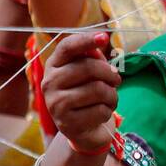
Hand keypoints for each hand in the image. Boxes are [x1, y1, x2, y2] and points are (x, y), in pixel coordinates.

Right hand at [42, 31, 120, 151]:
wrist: (83, 128)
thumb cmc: (88, 93)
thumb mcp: (91, 73)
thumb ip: (94, 58)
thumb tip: (99, 46)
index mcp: (55, 65)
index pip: (68, 47)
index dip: (86, 40)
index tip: (104, 37)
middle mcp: (49, 82)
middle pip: (89, 67)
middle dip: (111, 74)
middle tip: (116, 80)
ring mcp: (55, 103)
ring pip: (98, 90)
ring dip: (112, 95)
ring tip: (109, 99)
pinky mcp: (66, 122)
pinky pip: (100, 110)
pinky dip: (108, 112)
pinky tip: (101, 114)